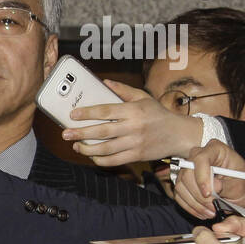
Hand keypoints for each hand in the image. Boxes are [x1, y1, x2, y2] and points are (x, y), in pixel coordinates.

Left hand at [63, 80, 202, 166]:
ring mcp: (135, 143)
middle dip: (81, 133)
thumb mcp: (143, 97)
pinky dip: (100, 160)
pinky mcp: (137, 156)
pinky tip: (91, 155)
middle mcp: (134, 127)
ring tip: (76, 146)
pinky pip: (114, 160)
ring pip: (106, 148)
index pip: (106, 111)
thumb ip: (123, 90)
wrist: (179, 134)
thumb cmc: (158, 114)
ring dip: (88, 149)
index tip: (73, 115)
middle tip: (65, 134)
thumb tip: (103, 82)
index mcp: (133, 110)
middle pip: (102, 131)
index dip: (87, 113)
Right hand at [171, 141, 244, 218]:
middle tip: (212, 207)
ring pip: (181, 187)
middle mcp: (199, 157)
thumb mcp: (240, 185)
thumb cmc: (244, 185)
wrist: (242, 193)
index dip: (202, 177)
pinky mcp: (183, 184)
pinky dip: (190, 207)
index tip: (209, 193)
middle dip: (199, 195)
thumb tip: (212, 188)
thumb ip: (225, 185)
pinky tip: (203, 211)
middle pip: (187, 174)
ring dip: (195, 203)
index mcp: (216, 150)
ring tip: (211, 212)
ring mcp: (189, 170)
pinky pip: (179, 196)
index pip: (200, 159)